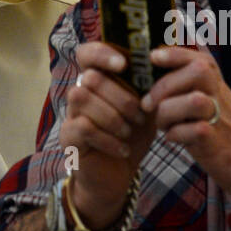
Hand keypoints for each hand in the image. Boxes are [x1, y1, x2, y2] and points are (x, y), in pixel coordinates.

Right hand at [60, 42, 156, 230]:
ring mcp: (70, 114)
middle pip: (91, 77)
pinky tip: (123, 149)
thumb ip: (148, 89)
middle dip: (121, 97)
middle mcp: (79, 92)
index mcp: (98, 80)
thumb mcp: (145, 111)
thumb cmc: (131, 137)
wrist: (118, 176)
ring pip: (82, 97)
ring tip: (129, 132)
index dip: (102, 53)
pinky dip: (108, 138)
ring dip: (112, 115)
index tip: (124, 65)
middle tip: (139, 116)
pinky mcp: (68, 136)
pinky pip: (83, 126)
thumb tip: (161, 65)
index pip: (87, 53)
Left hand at [142, 45, 230, 204]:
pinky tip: (173, 140)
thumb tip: (158, 75)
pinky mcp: (217, 145)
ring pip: (195, 100)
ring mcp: (221, 120)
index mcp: (218, 85)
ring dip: (168, 112)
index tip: (154, 57)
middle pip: (196, 72)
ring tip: (163, 124)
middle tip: (150, 104)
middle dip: (164, 86)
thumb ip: (194, 86)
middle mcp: (222, 97)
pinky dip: (175, 136)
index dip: (175, 54)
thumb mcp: (217, 102)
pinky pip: (194, 131)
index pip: (200, 58)